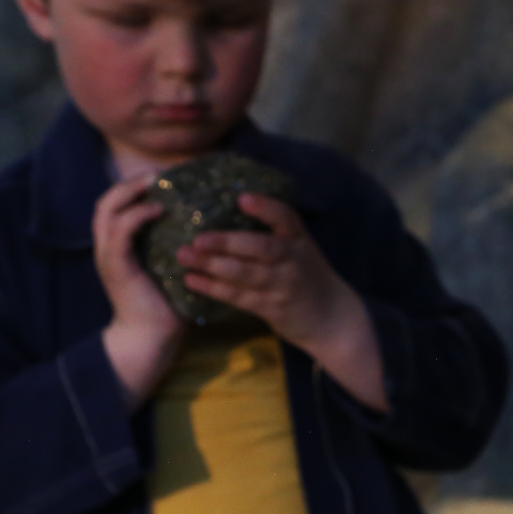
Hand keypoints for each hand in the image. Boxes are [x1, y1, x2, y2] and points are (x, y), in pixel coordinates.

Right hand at [94, 174, 183, 407]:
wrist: (151, 338)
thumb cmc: (168, 303)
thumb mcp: (173, 265)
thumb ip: (177, 243)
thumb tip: (208, 221)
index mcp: (120, 244)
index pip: (117, 203)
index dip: (135, 185)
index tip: (164, 175)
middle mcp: (108, 246)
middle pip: (107, 200)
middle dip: (132, 182)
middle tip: (161, 174)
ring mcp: (109, 256)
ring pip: (108, 210)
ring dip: (132, 193)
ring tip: (158, 184)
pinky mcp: (117, 267)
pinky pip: (120, 233)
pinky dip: (137, 216)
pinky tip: (158, 210)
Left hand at [180, 194, 387, 409]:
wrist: (329, 315)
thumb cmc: (304, 273)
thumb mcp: (297, 248)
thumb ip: (271, 232)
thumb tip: (224, 206)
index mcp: (298, 239)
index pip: (286, 218)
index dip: (265, 208)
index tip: (242, 198)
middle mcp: (293, 260)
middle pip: (260, 248)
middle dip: (227, 242)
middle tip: (197, 239)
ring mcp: (282, 285)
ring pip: (245, 274)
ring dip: (212, 266)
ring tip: (183, 256)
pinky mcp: (271, 307)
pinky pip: (238, 296)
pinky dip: (213, 288)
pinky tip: (191, 280)